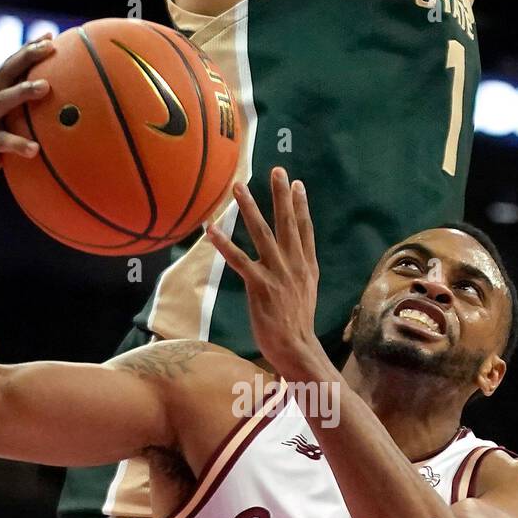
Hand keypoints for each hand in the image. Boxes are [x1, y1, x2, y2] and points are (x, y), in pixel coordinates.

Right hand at [0, 34, 56, 207]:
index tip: (51, 36)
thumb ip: (27, 118)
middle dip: (27, 57)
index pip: (10, 66)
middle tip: (50, 48)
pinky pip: (0, 143)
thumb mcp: (9, 131)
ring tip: (46, 88)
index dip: (28, 49)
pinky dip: (18, 144)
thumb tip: (66, 116)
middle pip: (5, 73)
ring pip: (1, 101)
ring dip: (23, 92)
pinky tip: (36, 149)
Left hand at [206, 167, 325, 377]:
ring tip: (239, 186)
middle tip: (276, 170)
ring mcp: (277, 273)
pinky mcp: (260, 285)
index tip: (297, 184)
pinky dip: (224, 243)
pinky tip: (211, 229)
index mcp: (306, 267)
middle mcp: (294, 265)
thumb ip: (300, 273)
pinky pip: (239, 260)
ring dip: (249, 208)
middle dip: (281, 195)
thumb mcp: (306, 294)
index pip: (304, 229)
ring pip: (262, 233)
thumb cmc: (297, 326)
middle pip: (287, 223)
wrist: (296, 347)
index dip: (300, 206)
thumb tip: (295, 263)